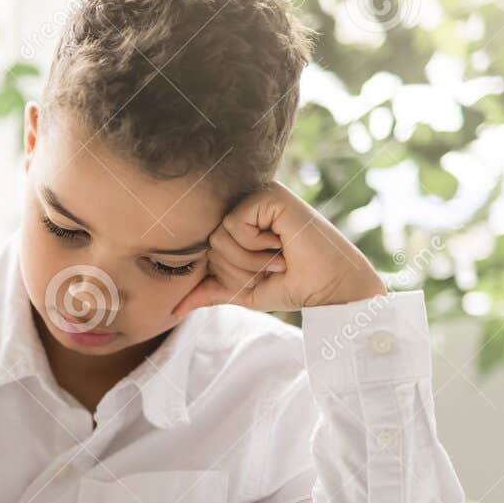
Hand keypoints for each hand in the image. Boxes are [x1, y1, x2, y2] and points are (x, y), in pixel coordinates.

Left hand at [175, 181, 386, 314]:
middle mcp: (248, 205)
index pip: (208, 250)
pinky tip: (280, 243)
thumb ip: (212, 290)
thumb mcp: (244, 291)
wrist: (328, 288)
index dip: (230, 274)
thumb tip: (175, 308)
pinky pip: (234, 225)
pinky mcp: (268, 194)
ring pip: (219, 237)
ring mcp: (258, 197)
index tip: (263, 275)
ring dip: (248, 260)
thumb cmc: (293, 286)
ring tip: (277, 257)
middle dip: (239, 269)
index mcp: (243, 222)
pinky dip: (254, 246)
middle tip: (272, 267)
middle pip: (210, 244)